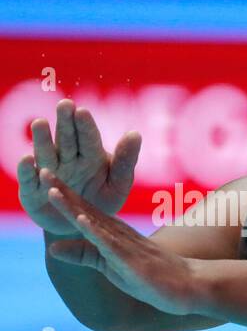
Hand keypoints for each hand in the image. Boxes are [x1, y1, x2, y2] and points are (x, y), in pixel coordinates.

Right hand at [18, 100, 140, 234]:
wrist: (82, 226)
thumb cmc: (102, 200)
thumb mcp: (118, 184)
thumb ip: (125, 161)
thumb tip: (135, 133)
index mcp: (90, 155)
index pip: (88, 137)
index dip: (85, 125)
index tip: (83, 111)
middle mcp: (67, 159)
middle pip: (66, 139)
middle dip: (65, 123)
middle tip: (65, 105)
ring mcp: (49, 172)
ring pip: (45, 153)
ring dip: (42, 139)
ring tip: (40, 123)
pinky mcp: (33, 190)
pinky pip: (29, 179)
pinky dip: (27, 170)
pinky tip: (27, 159)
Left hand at [42, 171, 199, 315]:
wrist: (190, 286)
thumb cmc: (152, 277)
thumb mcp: (111, 266)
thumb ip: (84, 255)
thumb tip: (52, 249)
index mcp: (112, 233)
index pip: (84, 210)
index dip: (63, 193)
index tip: (44, 174)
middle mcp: (118, 233)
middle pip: (86, 209)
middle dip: (63, 190)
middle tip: (42, 167)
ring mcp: (126, 246)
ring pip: (95, 222)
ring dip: (73, 205)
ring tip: (53, 188)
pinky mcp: (133, 261)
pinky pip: (111, 245)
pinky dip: (95, 231)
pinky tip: (82, 220)